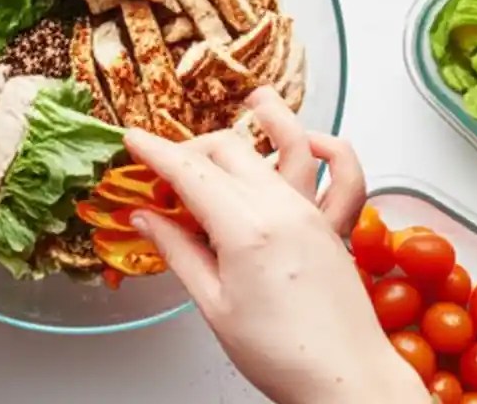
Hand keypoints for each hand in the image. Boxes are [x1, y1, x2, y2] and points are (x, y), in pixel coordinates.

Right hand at [126, 87, 428, 403]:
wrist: (343, 381)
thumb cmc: (282, 356)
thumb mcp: (213, 305)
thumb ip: (178, 252)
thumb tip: (146, 219)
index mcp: (245, 230)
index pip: (189, 171)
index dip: (155, 152)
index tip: (132, 140)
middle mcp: (283, 209)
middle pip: (228, 149)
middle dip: (191, 148)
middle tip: (164, 172)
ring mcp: (314, 213)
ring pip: (286, 145)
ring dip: (268, 119)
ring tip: (253, 101)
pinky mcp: (336, 225)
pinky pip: (344, 174)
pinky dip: (331, 148)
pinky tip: (311, 141)